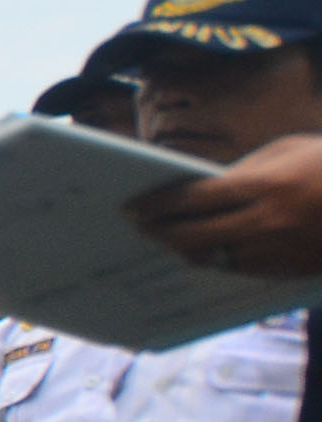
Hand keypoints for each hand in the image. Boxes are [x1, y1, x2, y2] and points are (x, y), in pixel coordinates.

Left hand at [132, 134, 321, 275]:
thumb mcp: (286, 151)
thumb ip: (242, 171)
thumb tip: (202, 189)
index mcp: (260, 187)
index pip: (190, 201)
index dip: (155, 207)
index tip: (131, 209)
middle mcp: (264, 223)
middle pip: (192, 237)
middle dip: (160, 233)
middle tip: (140, 227)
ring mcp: (278, 251)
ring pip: (214, 258)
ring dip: (189, 249)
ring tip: (171, 238)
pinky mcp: (290, 270)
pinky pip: (242, 269)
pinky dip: (222, 258)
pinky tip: (210, 249)